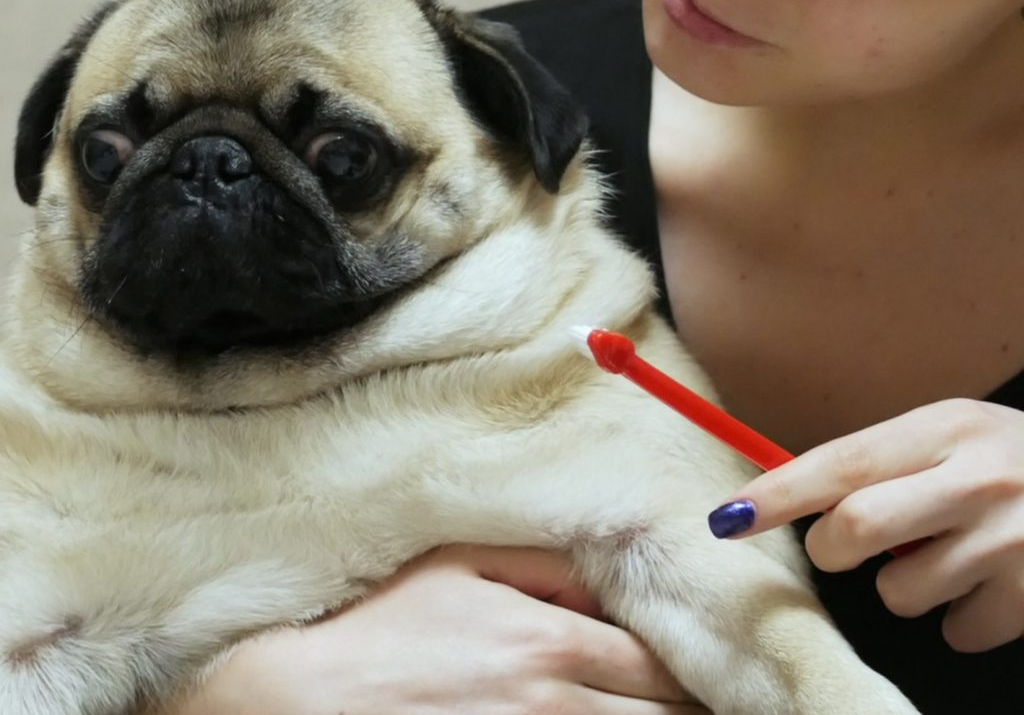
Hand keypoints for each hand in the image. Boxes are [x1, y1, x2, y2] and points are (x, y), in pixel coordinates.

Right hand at [166, 544, 705, 713]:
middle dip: (683, 710)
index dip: (684, 674)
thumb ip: (544, 564)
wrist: (310, 700)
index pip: (656, 667)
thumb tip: (602, 587)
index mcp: (547, 640)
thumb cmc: (384, 628)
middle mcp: (552, 703)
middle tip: (697, 700)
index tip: (696, 674)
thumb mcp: (459, 565)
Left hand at [707, 399, 1023, 651]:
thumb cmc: (1004, 459)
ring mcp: (1010, 541)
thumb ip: (881, 462)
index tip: (728, 519)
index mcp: (942, 428)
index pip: (840, 463)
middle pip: (856, 528)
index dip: (778, 494)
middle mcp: (976, 478)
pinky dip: (958, 616)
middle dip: (833, 547)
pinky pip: (956, 631)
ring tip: (943, 556)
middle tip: (845, 545)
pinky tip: (985, 584)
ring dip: (902, 586)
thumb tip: (790, 496)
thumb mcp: (949, 435)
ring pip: (900, 591)